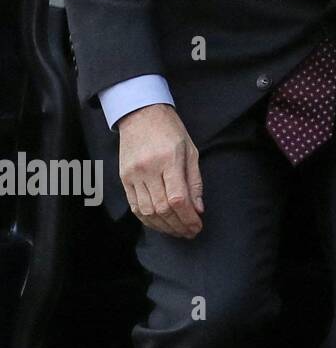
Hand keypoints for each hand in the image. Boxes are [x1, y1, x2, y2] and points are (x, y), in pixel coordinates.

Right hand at [118, 104, 203, 237]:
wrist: (141, 115)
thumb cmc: (171, 131)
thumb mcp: (191, 151)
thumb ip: (195, 181)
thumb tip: (198, 209)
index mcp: (168, 160)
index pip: (177, 199)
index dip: (188, 218)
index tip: (198, 226)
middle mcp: (148, 170)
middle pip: (161, 209)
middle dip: (178, 225)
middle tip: (190, 232)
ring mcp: (133, 175)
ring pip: (146, 211)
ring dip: (163, 226)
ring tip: (178, 231)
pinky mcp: (124, 179)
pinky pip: (134, 206)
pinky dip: (148, 220)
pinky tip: (160, 224)